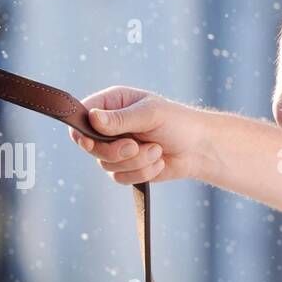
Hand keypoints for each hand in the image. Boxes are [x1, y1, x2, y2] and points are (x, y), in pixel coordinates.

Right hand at [71, 86, 211, 184]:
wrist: (200, 149)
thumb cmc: (178, 123)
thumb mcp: (150, 115)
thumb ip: (120, 119)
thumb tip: (92, 118)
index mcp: (112, 104)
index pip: (82, 115)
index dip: (81, 130)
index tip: (89, 141)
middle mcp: (109, 126)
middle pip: (90, 145)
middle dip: (115, 150)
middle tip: (135, 146)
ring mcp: (116, 147)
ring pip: (105, 164)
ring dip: (135, 162)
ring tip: (156, 150)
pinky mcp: (125, 167)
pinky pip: (120, 177)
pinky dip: (141, 173)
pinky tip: (158, 162)